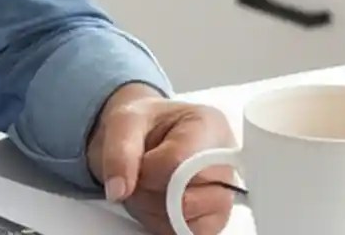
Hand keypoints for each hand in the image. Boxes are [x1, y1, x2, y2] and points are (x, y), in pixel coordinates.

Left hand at [87, 84, 237, 234]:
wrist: (143, 134)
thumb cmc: (142, 123)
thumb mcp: (123, 121)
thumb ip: (119, 152)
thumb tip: (119, 190)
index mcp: (209, 126)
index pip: (180, 162)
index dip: (148, 172)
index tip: (137, 165)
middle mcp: (225, 162)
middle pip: (188, 197)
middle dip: (151, 193)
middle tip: (139, 176)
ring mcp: (223, 193)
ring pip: (192, 222)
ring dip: (156, 212)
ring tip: (147, 189)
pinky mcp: (214, 217)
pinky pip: (192, 234)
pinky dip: (165, 225)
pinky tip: (157, 205)